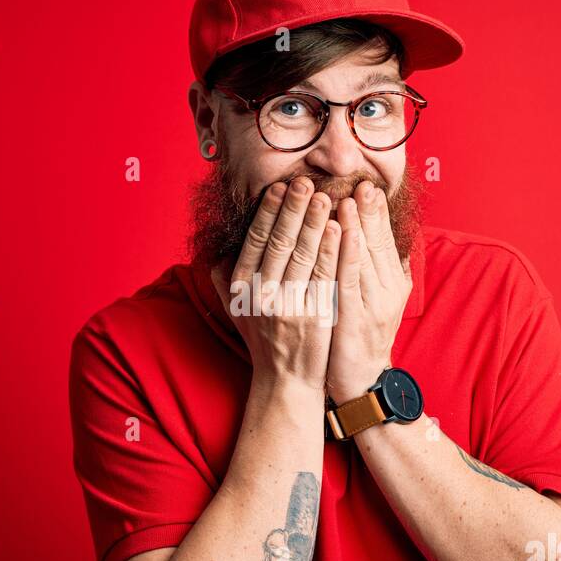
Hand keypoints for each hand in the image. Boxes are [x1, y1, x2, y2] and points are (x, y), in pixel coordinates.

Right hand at [211, 176, 340, 392]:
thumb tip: (221, 246)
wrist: (286, 379)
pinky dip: (332, 251)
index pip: (255, 241)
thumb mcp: (237, 308)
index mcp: (241, 288)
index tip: (279, 187)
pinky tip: (340, 230)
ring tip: (326, 198)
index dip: (268, 213)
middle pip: (279, 243)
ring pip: (303, 257)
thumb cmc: (264, 338)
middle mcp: (261, 296)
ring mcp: (288, 307)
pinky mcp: (314, 318)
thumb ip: (225, 277)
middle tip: (305, 182)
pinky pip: (325, 277)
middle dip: (293, 210)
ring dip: (315, 224)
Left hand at [326, 181, 412, 402]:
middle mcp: (387, 291)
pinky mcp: (356, 319)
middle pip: (378, 243)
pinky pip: (351, 281)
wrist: (359, 381)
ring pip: (365, 258)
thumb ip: (381, 272)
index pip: (383, 240)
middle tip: (363, 182)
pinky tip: (342, 234)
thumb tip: (386, 241)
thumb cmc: (359, 337)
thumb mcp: (375, 300)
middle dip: (371, 212)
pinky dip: (348, 255)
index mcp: (392, 283)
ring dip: (359, 227)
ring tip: (350, 199)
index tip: (369, 185)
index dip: (377, 213)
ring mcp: (373, 305)